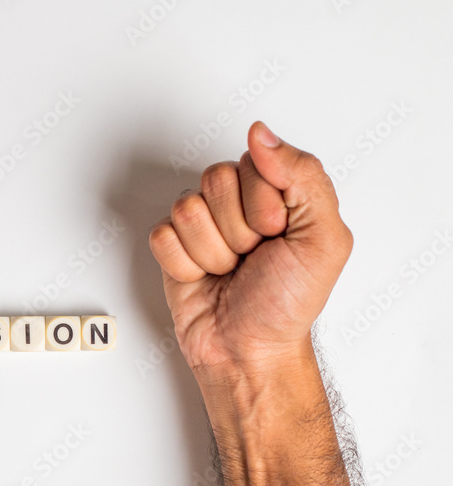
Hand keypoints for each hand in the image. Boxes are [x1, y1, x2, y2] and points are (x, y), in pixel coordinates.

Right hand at [149, 121, 352, 372]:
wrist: (248, 351)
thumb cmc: (287, 304)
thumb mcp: (323, 238)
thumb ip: (303, 175)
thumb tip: (261, 133)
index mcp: (277, 192)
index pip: (253, 162)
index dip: (263, 204)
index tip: (277, 235)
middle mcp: (237, 203)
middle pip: (215, 179)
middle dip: (237, 228)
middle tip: (252, 257)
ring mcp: (201, 225)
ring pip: (186, 208)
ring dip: (211, 251)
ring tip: (228, 271)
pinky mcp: (172, 247)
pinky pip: (162, 235)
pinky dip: (184, 264)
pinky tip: (204, 278)